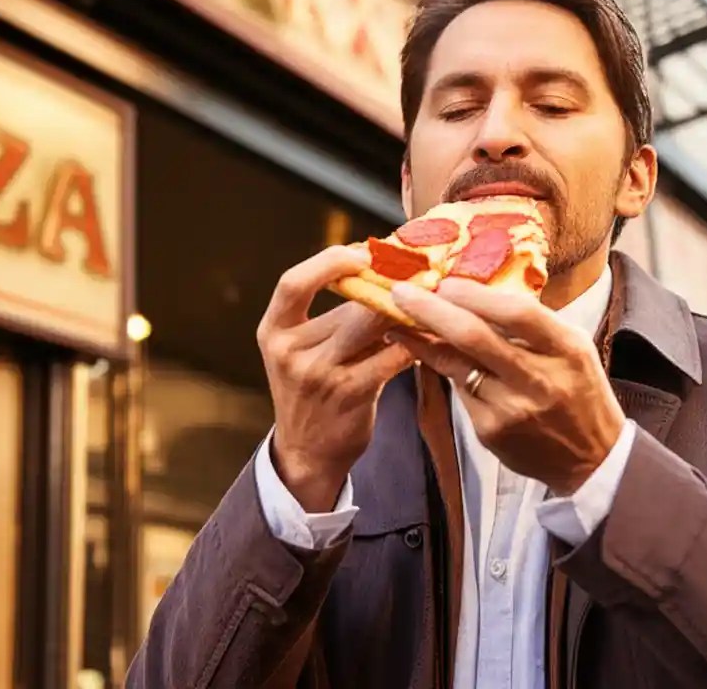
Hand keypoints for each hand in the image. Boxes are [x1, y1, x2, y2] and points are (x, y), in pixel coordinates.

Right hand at [258, 246, 412, 511]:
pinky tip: (431, 337)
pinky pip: (393, 356)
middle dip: (388, 285)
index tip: (362, 252)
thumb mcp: (304, 351)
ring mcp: (320, 374)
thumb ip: (333, 317)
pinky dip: (416, 343)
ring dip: (407, 311)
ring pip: (373, 325)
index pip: (293, 283)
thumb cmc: (313, 392)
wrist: (307, 453)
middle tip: (420, 270)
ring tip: (432, 298)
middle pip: (348, 303)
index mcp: (275, 331)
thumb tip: (385, 273)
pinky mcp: (351, 394)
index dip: (328, 262)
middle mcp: (291, 351)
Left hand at [390, 279, 623, 494]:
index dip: (475, 295)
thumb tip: (477, 293)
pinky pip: (458, 390)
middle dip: (430, 311)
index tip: (446, 282)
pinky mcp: (490, 431)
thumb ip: (532, 326)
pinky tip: (429, 354)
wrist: (591, 459)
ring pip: (455, 365)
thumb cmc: (580, 393)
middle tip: (402, 293)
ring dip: (423, 340)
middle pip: (474, 338)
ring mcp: (511, 409)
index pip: (517, 313)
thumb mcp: (573, 350)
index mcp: (567, 350)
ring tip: (402, 321)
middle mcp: (539, 380)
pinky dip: (443, 368)